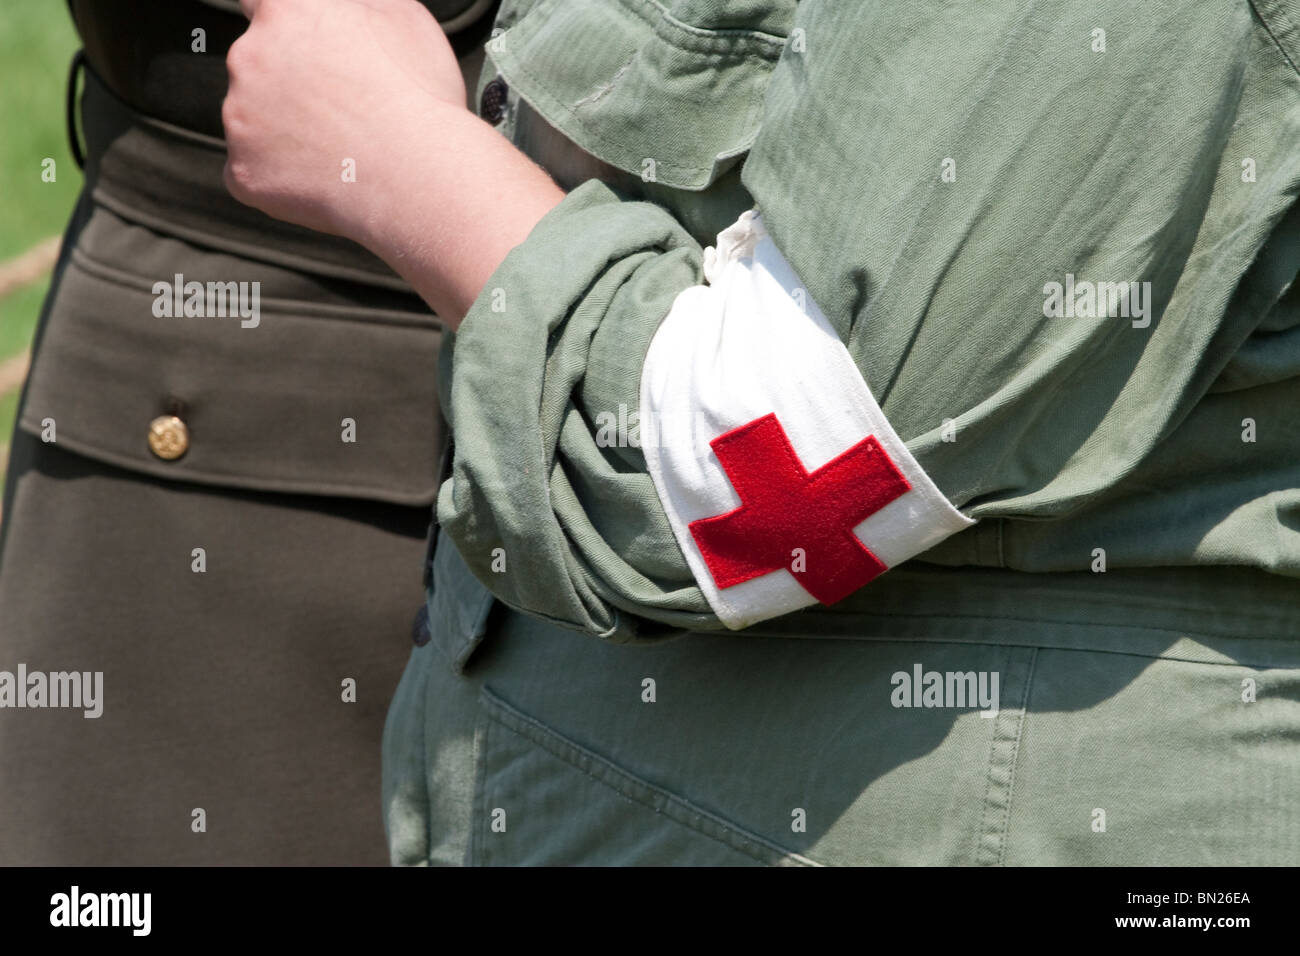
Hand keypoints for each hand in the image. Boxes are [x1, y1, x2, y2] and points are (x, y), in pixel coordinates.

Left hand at [222, 0, 465, 237]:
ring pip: (252, 122)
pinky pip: (252, 172)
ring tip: (338, 151)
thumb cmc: (418, 98)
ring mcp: (239, 118)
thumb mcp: (404, 15)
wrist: (417, 178)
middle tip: (339, 111)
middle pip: (255, 67)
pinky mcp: (243, 171)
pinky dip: (278, 178)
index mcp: (284, 13)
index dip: (285, 28)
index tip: (303, 49)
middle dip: (288, 85)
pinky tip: (321, 180)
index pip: (259, 5)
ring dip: (284, 131)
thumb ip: (361, 4)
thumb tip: (348, 8)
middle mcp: (248, 58)